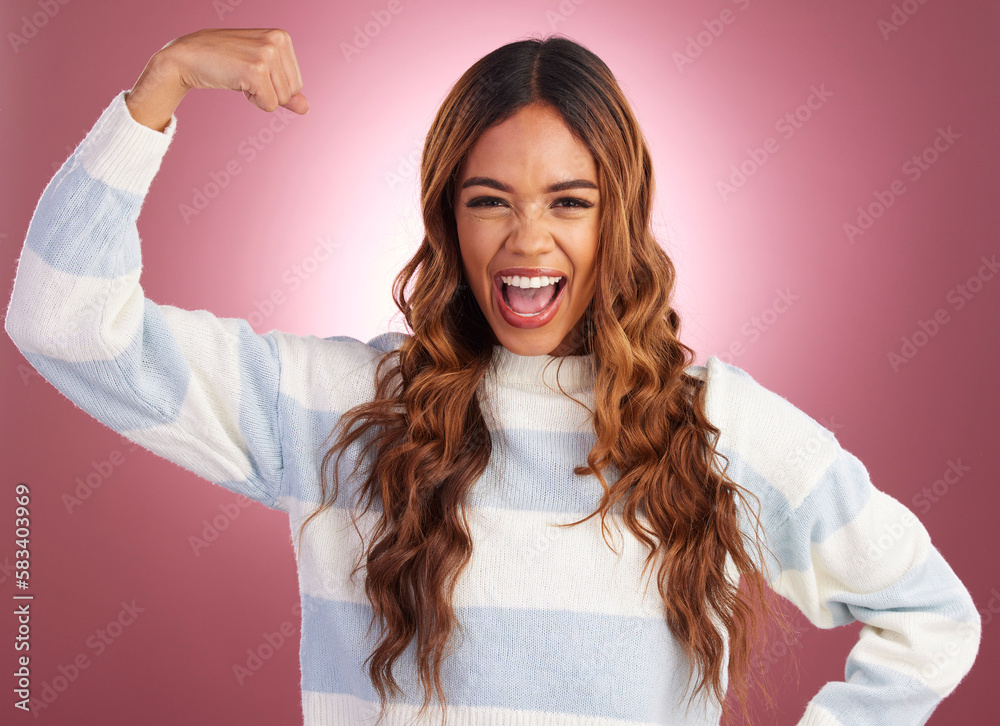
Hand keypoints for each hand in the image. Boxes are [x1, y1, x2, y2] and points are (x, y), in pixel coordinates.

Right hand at [126, 28, 308, 131]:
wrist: (188, 57)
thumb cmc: (223, 62)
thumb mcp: (258, 71)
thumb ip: (284, 89)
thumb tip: (306, 108)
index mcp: (282, 37)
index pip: (296, 83)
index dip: (274, 86)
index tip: (251, 71)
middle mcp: (277, 40)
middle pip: (291, 92)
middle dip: (268, 92)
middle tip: (243, 74)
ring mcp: (267, 54)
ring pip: (281, 100)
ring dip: (260, 96)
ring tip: (239, 76)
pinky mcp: (256, 70)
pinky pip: (269, 105)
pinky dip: (253, 101)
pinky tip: (236, 82)